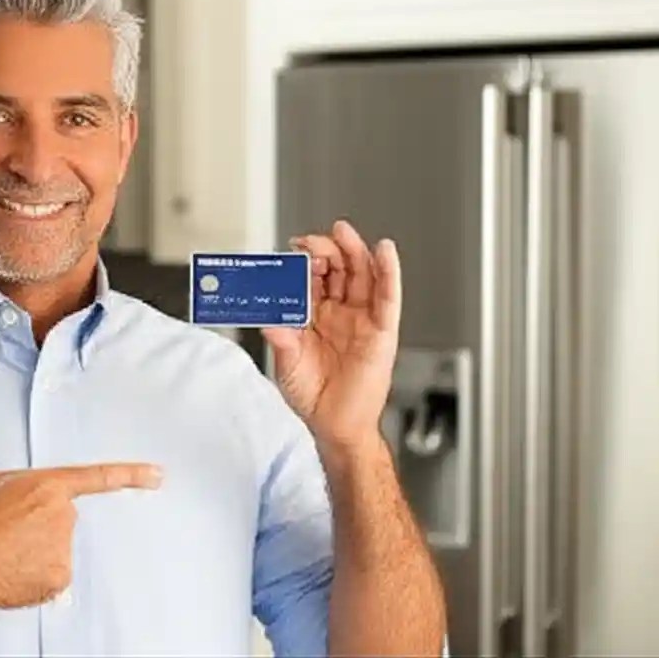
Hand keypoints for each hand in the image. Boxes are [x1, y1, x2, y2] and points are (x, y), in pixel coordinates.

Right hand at [0, 463, 161, 612]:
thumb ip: (22, 482)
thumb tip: (29, 494)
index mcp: (47, 484)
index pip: (98, 477)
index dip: (131, 475)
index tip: (157, 476)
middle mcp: (62, 514)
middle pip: (63, 518)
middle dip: (40, 524)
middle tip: (7, 532)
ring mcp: (63, 548)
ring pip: (56, 547)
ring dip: (35, 550)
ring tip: (3, 552)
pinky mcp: (58, 577)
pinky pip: (53, 574)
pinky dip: (35, 575)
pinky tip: (11, 571)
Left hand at [261, 220, 401, 451]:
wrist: (336, 426)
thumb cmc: (313, 397)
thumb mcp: (288, 366)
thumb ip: (281, 342)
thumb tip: (269, 322)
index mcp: (314, 317)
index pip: (310, 279)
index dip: (302, 263)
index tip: (291, 250)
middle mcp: (339, 313)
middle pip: (336, 269)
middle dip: (324, 250)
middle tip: (310, 242)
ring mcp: (361, 319)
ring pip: (361, 275)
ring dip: (353, 251)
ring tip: (342, 232)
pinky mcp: (382, 331)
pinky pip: (388, 297)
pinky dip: (389, 272)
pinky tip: (384, 252)